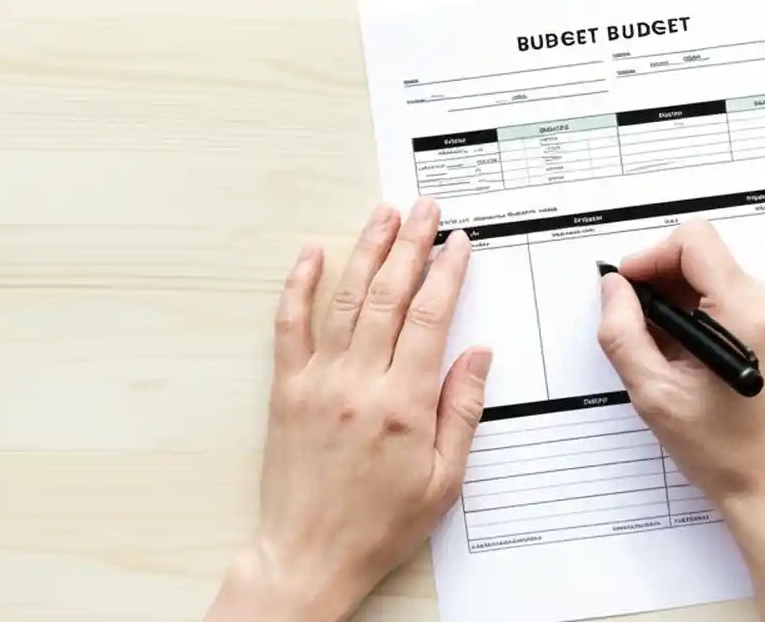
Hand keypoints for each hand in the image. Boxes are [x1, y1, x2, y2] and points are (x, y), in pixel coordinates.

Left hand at [207, 200, 490, 621]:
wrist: (309, 555)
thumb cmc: (379, 525)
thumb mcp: (444, 479)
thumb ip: (462, 410)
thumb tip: (478, 354)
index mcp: (403, 404)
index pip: (431, 318)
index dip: (447, 273)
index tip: (458, 244)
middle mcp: (359, 383)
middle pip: (389, 295)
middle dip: (411, 245)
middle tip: (424, 209)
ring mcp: (318, 382)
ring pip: (344, 299)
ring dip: (366, 251)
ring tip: (383, 216)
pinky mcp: (287, 390)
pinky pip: (289, 326)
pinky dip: (298, 286)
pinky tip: (311, 254)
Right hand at [596, 220, 764, 512]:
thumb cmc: (720, 450)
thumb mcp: (653, 394)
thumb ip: (624, 332)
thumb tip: (614, 287)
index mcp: (747, 314)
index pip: (695, 241)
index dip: (652, 257)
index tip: (628, 289)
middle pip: (704, 256)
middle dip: (662, 282)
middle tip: (639, 326)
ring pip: (715, 275)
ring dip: (680, 300)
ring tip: (664, 349)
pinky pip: (732, 295)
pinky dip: (701, 311)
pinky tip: (687, 353)